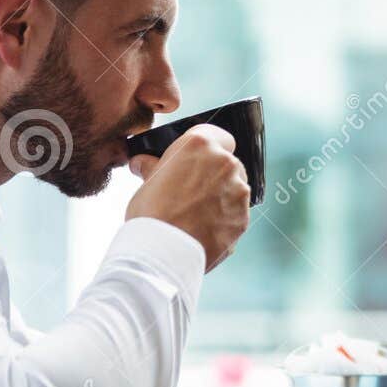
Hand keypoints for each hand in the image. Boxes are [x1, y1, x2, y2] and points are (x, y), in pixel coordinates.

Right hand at [125, 123, 250, 270]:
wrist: (164, 251)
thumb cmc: (151, 213)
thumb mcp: (146, 182)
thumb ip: (152, 166)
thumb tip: (142, 161)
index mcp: (201, 145)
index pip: (217, 135)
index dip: (208, 147)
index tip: (199, 159)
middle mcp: (225, 163)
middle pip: (228, 163)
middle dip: (214, 175)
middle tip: (193, 192)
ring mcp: (238, 191)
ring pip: (235, 189)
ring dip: (222, 197)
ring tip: (197, 214)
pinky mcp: (243, 217)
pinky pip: (236, 213)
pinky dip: (225, 219)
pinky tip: (204, 229)